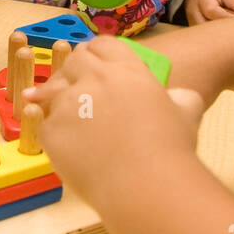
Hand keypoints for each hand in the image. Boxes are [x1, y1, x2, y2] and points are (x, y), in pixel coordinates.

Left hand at [23, 37, 202, 209]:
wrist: (146, 188)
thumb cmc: (171, 151)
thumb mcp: (187, 112)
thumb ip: (180, 97)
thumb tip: (180, 97)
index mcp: (127, 70)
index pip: (102, 45)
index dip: (97, 53)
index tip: (94, 62)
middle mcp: (94, 80)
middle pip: (74, 62)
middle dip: (74, 72)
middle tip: (78, 88)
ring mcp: (69, 103)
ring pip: (55, 93)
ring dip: (63, 103)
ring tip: (73, 123)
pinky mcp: (52, 130)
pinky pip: (46, 125)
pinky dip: (57, 134)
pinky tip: (71, 148)